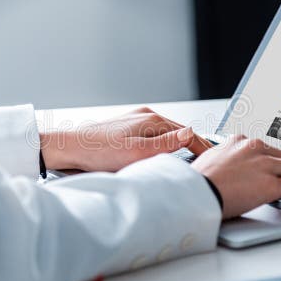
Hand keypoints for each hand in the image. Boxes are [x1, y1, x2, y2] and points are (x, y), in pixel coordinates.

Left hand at [40, 107, 212, 171]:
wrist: (68, 150)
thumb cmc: (97, 152)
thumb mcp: (138, 152)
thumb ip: (167, 144)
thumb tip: (191, 134)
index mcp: (151, 119)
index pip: (188, 133)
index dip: (202, 147)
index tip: (213, 159)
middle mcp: (144, 117)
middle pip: (178, 133)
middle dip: (192, 146)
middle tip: (205, 162)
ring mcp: (134, 122)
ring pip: (165, 135)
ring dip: (177, 147)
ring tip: (188, 161)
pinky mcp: (125, 131)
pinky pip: (152, 138)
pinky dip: (162, 147)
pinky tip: (162, 157)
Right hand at [191, 135, 280, 219]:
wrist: (193, 194)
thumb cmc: (195, 183)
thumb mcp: (209, 162)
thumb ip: (224, 162)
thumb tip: (227, 171)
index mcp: (239, 141)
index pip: (267, 149)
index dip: (278, 161)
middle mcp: (255, 148)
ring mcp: (265, 166)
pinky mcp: (271, 185)